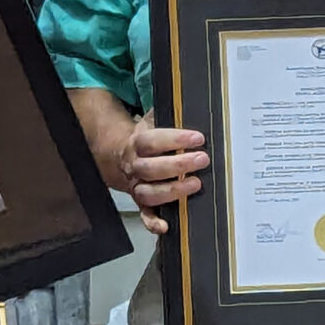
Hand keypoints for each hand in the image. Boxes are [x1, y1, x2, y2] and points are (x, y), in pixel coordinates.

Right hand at [107, 117, 208, 234]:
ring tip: (195, 184)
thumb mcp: (154, 121)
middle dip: (178, 164)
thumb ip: (169, 113)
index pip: (151, 141)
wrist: (123, 157)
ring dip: (172, 191)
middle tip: (202, 159)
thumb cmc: (149, 140)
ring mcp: (137, 187)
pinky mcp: (141, 204)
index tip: (198, 138)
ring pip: (149, 193)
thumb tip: (190, 97)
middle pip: (150, 168)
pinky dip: (153, 223)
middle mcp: (134, 167)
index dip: (174, 139)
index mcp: (136, 144)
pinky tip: (166, 226)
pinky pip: (144, 216)